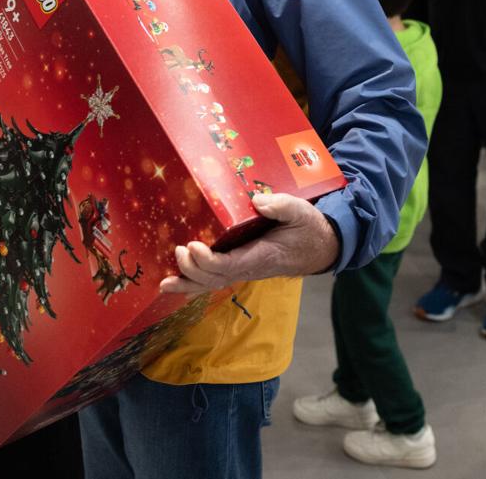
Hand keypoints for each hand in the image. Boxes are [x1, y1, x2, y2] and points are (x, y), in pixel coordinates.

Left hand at [159, 193, 339, 295]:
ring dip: (188, 283)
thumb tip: (256, 201)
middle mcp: (250, 268)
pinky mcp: (239, 267)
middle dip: (194, 269)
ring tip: (165, 282)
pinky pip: (215, 279)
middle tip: (179, 249)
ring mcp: (244, 270)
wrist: (320, 247)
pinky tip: (175, 284)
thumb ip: (280, 206)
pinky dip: (194, 284)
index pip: (231, 265)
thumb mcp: (300, 212)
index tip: (193, 246)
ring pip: (212, 283)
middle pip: (216, 278)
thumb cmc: (308, 228)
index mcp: (262, 256)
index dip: (209, 260)